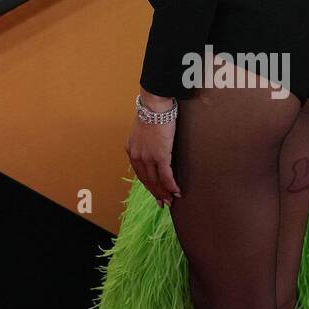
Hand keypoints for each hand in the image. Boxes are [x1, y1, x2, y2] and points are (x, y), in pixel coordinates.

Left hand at [126, 92, 182, 208]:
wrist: (155, 105)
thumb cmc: (152, 113)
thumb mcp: (143, 131)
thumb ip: (145, 142)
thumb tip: (153, 148)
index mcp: (132, 151)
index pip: (140, 173)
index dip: (148, 186)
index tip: (155, 193)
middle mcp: (137, 156)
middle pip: (147, 180)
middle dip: (156, 193)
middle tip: (164, 202)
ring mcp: (148, 157)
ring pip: (156, 181)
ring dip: (164, 192)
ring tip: (172, 200)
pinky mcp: (160, 155)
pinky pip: (165, 176)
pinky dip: (171, 185)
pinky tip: (177, 191)